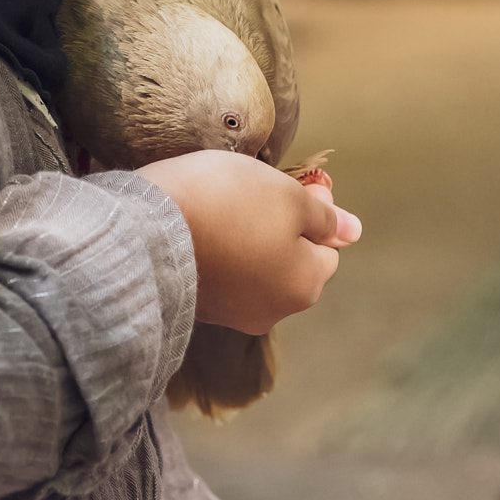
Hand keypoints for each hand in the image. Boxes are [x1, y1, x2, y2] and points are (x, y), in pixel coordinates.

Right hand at [141, 150, 359, 335]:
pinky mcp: (197, 307)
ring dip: (247, 238)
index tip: (288, 185)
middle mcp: (273, 310)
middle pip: (291, 261)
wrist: (145, 229)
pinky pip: (222, 275)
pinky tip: (201, 225)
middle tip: (254, 192)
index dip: (312, 212)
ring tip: (221, 206)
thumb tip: (354, 231)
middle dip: (280, 228)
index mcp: (305, 285)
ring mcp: (232, 314)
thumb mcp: (287, 196)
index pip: (327, 248)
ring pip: (256, 267)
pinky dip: (218, 251)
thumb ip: (325, 216)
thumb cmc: (227, 203)